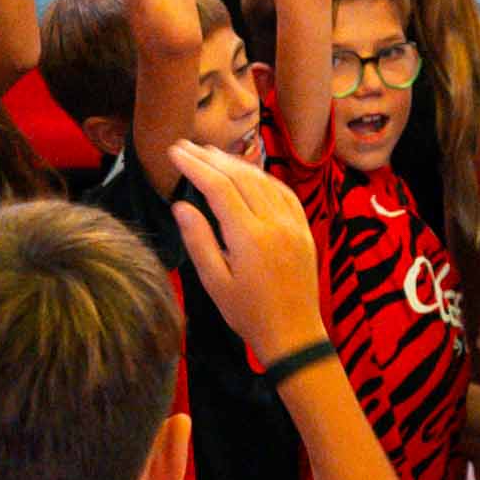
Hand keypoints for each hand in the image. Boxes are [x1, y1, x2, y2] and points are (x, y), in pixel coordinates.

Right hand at [170, 140, 329, 365]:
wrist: (293, 333)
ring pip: (263, 180)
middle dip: (211, 158)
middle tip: (186, 145)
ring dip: (236, 163)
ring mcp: (293, 223)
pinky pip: (283, 192)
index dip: (195, 166)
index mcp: (249, 237)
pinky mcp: (303, 229)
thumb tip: (181, 205)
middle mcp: (274, 223)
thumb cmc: (247, 313)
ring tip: (211, 154)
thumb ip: (198, 241)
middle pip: (240, 177)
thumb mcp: (214, 282)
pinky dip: (263, 177)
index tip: (175, 153)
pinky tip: (248, 173)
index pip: (218, 188)